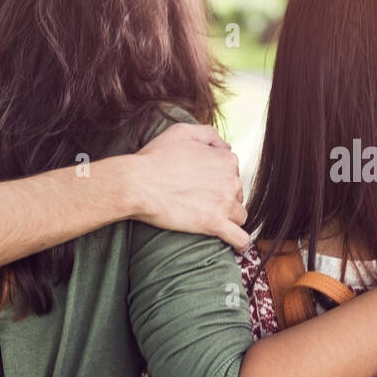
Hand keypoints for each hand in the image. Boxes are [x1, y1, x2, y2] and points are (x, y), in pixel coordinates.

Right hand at [132, 123, 249, 249]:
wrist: (137, 183)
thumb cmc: (154, 158)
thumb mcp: (182, 132)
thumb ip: (208, 135)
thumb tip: (226, 146)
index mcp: (226, 159)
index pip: (233, 174)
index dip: (219, 181)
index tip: (204, 186)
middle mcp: (231, 179)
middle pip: (237, 195)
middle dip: (223, 200)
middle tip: (200, 202)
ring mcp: (224, 202)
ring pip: (239, 216)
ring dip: (229, 219)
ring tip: (211, 221)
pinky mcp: (215, 223)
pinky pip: (240, 238)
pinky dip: (239, 242)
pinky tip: (235, 244)